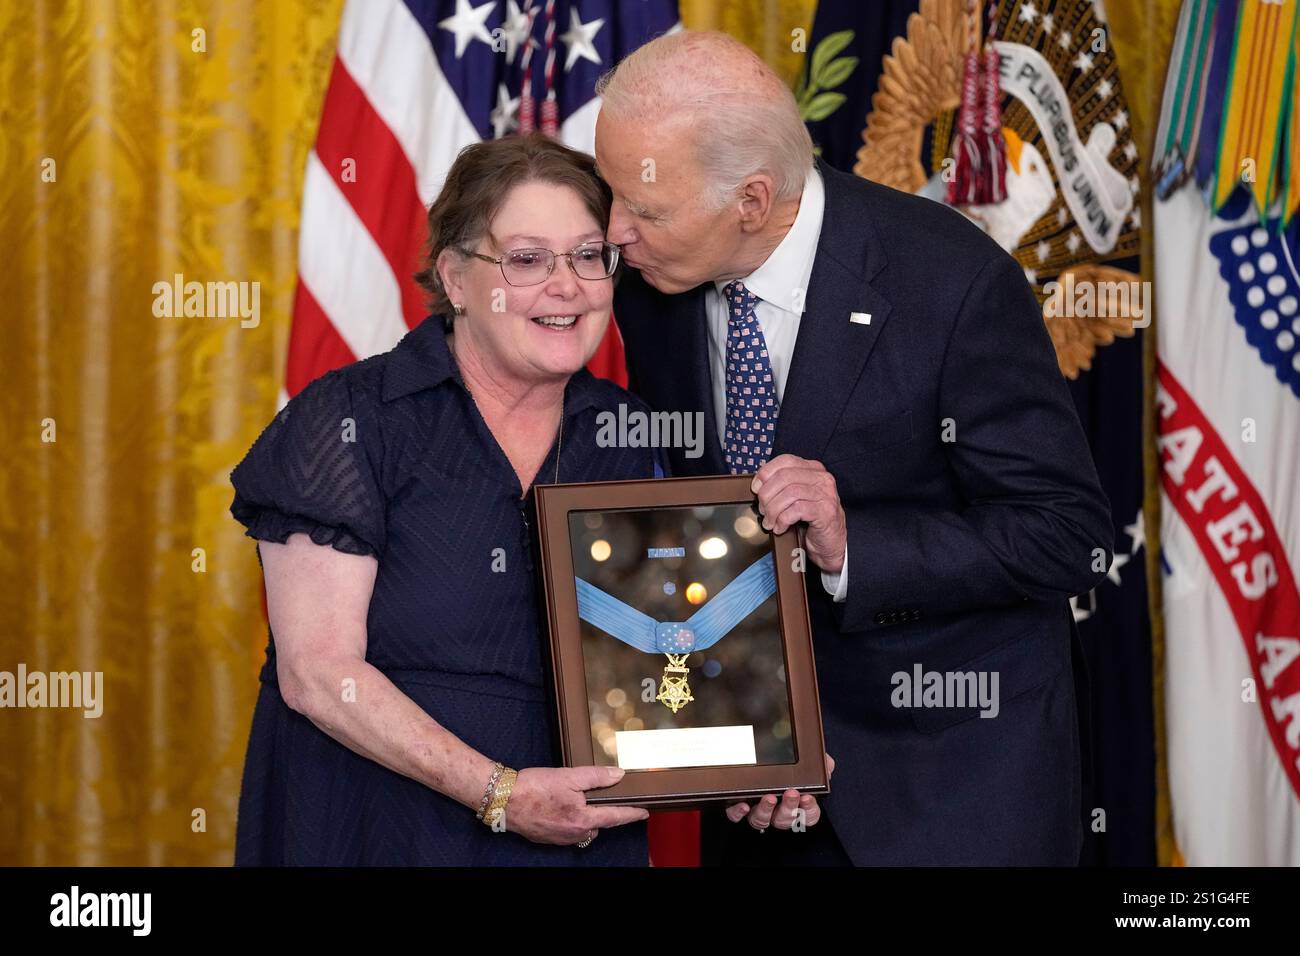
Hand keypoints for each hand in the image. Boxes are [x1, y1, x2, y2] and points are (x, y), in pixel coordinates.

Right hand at [501, 766, 648, 845]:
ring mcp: (559, 838)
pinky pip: (566, 832)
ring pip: (582, 830)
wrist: (503, 799)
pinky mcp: (547, 838)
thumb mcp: (570, 776)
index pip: (615, 817)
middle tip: (604, 799)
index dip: (631, 814)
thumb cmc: (535, 787)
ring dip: (585, 819)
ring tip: (578, 801)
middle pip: (599, 825)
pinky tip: (560, 808)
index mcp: (583, 819)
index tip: (644, 812)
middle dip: (603, 814)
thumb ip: (597, 777)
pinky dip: (569, 822)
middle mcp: (574, 833)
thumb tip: (618, 775)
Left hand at [725, 754, 835, 830]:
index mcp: (795, 804)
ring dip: (766, 811)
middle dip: (789, 808)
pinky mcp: (736, 806)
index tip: (808, 798)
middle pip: (784, 820)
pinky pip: (735, 816)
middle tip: (792, 793)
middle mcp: (776, 811)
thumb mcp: (807, 760)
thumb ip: (820, 763)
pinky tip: (743, 804)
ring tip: (769, 798)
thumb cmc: (786, 760)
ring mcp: (756, 809)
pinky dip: (738, 813)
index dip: (809, 811)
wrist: (760, 748)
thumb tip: (827, 766)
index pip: (808, 816)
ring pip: (761, 821)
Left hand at [752, 455, 845, 572]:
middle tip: (762, 510)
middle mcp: (822, 478)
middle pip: (784, 477)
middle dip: (766, 495)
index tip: (756, 488)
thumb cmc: (811, 519)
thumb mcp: (797, 497)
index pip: (785, 460)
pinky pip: (796, 510)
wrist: (831, 542)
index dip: (766, 473)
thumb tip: (758, 485)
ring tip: (769, 522)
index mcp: (814, 470)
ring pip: (789, 494)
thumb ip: (783, 486)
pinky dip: (782, 520)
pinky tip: (780, 528)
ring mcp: (826, 495)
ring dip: (773, 510)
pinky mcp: (825, 512)